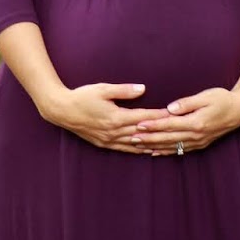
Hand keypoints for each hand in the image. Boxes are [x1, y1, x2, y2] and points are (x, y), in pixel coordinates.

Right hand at [40, 82, 171, 151]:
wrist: (62, 110)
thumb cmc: (82, 96)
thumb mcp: (103, 89)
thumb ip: (124, 90)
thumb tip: (143, 89)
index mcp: (116, 117)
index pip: (143, 117)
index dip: (159, 116)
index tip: (174, 115)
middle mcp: (114, 131)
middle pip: (143, 133)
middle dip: (160, 132)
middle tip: (177, 131)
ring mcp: (109, 140)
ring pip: (136, 144)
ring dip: (152, 144)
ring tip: (167, 145)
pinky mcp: (104, 144)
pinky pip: (125, 149)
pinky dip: (138, 149)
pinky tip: (147, 150)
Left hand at [130, 86, 239, 154]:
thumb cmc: (222, 99)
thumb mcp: (206, 96)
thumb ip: (187, 103)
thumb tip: (170, 108)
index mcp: (196, 122)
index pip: (170, 124)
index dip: (153, 125)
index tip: (139, 124)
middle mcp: (196, 135)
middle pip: (168, 138)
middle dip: (149, 138)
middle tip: (131, 138)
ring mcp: (198, 141)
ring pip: (172, 146)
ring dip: (154, 146)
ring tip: (138, 146)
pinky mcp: (200, 144)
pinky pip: (180, 150)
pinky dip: (166, 151)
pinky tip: (155, 152)